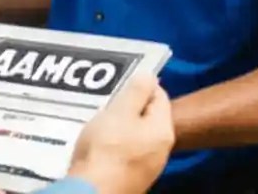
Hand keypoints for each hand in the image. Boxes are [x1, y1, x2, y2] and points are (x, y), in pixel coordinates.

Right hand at [67, 75, 173, 193]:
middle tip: (108, 103)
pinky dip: (117, 145)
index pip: (160, 95)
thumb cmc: (106, 148)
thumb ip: (136, 91)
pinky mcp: (135, 178)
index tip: (120, 84)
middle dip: (129, 107)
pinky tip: (101, 145)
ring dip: (122, 126)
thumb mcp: (120, 111)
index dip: (141, 85)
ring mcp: (150, 166)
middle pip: (149, 117)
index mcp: (163, 130)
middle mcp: (162, 149)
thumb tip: (150, 75)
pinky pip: (129, 152)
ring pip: (138, 135)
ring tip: (101, 122)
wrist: (94, 191)